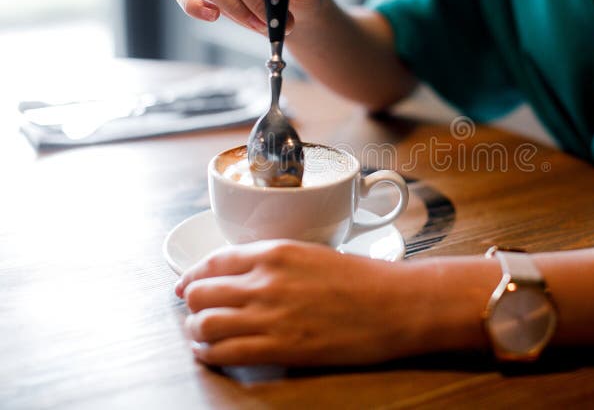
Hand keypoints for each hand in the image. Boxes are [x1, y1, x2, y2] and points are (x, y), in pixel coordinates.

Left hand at [174, 240, 500, 366]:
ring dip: (196, 330)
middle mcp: (265, 279)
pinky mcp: (278, 347)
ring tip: (200, 335)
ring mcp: (269, 314)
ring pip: (204, 323)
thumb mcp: (315, 254)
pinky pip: (223, 352)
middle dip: (193, 303)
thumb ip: (276, 261)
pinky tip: (211, 354)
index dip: (192, 275)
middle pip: (202, 292)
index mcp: (275, 251)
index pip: (213, 261)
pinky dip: (209, 354)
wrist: (396, 305)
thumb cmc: (364, 280)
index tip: (186, 284)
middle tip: (195, 311)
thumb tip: (246, 274)